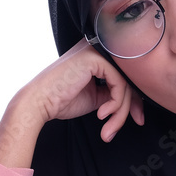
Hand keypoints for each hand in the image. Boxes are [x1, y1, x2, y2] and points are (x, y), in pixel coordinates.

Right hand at [25, 38, 143, 137]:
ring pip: (125, 82)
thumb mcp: (96, 96)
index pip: (125, 74)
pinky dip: (115, 103)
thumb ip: (114, 93)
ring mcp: (96, 50)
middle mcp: (98, 49)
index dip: (134, 98)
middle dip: (135, 104)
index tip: (137, 118)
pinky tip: (102, 114)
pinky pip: (119, 83)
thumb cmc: (61, 100)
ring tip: (109, 127)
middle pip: (128, 77)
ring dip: (121, 110)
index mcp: (97, 55)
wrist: (38, 103)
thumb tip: (137, 102)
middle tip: (136, 122)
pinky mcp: (95, 58)